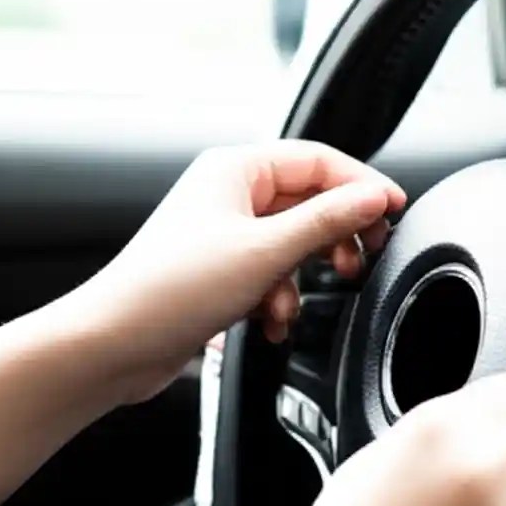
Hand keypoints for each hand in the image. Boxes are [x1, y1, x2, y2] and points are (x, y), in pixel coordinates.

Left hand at [68, 141, 404, 404]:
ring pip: (292, 243)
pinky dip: (279, 298)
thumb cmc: (171, 291)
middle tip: (361, 257)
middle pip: (309, 202)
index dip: (361, 184)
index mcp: (236, 170)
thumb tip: (374, 197)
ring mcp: (224, 234)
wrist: (112, 345)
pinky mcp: (220, 272)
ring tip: (296, 302)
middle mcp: (229, 195)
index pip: (319, 161)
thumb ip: (328, 221)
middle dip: (335, 236)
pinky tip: (269, 321)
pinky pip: (271, 273)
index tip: (393, 209)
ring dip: (303, 277)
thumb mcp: (266, 251)